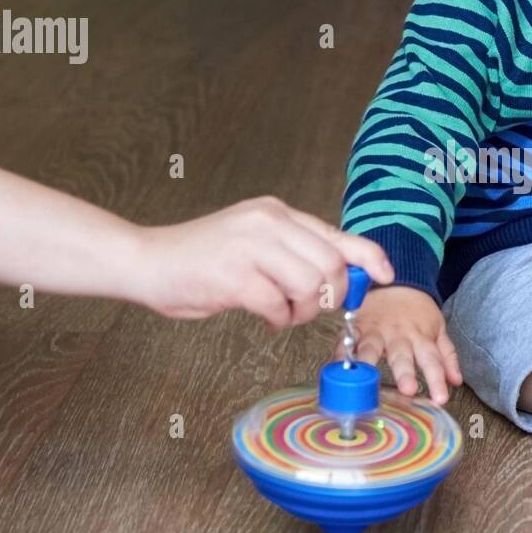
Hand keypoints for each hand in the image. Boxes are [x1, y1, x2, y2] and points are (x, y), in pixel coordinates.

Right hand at [132, 196, 392, 326]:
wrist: (146, 260)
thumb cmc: (201, 259)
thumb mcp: (254, 242)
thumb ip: (293, 252)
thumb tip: (340, 277)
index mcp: (277, 213)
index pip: (338, 234)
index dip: (370, 257)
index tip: (385, 276)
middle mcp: (268, 222)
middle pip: (332, 264)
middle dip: (331, 295)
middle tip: (309, 308)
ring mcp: (250, 247)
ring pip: (310, 285)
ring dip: (303, 310)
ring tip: (283, 312)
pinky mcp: (234, 275)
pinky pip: (278, 305)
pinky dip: (278, 319)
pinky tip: (264, 316)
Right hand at [344, 285, 461, 403]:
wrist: (397, 282)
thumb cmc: (418, 312)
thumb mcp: (438, 329)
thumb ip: (447, 356)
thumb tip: (455, 382)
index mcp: (421, 337)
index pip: (432, 360)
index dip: (436, 379)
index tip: (440, 398)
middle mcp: (398, 336)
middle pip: (401, 356)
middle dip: (404, 372)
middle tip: (408, 390)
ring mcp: (376, 331)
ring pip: (371, 349)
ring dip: (369, 364)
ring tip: (364, 381)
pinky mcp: (357, 328)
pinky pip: (346, 341)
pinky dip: (341, 354)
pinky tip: (337, 368)